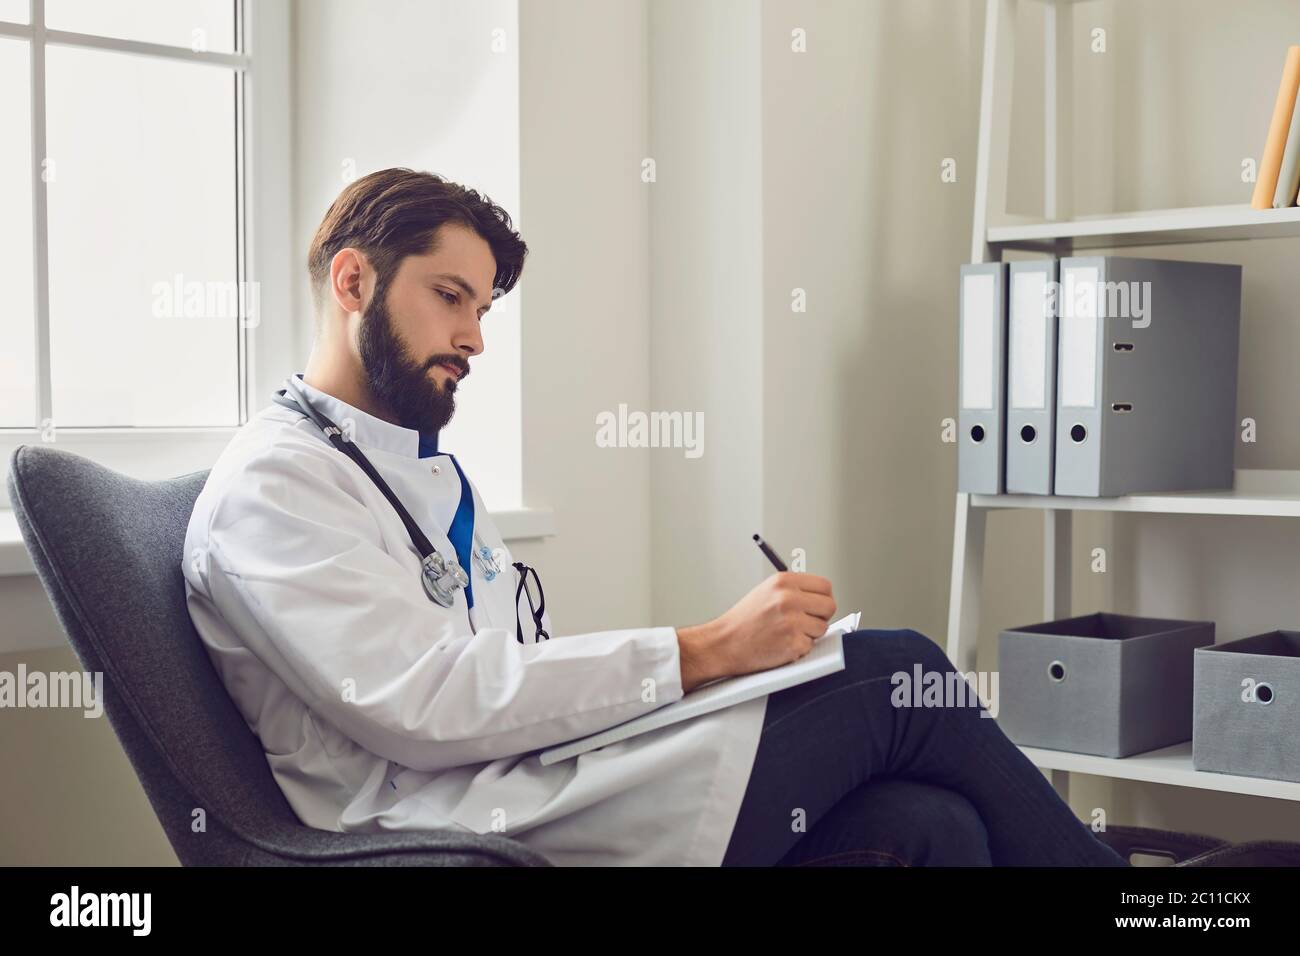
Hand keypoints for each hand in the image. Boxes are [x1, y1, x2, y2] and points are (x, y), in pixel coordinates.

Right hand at [676, 572, 835, 690]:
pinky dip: (799, 649)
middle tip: (806, 622)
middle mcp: (789, 598)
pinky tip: (782, 645)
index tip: (817, 606)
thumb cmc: (742, 621)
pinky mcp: (793, 643)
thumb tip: (819, 596)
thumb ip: (792, 590)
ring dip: (809, 634)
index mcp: (783, 582)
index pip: (825, 586)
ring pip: (822, 628)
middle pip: (829, 606)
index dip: (822, 598)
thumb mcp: (766, 592)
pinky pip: (811, 646)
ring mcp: (792, 621)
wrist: (723, 643)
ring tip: (787, 634)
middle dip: (820, 616)